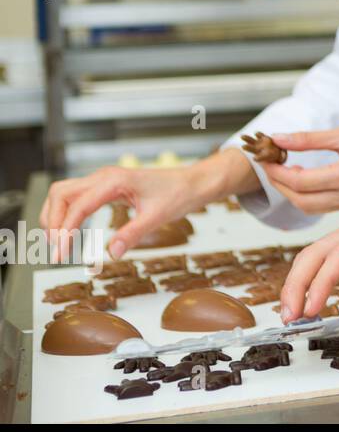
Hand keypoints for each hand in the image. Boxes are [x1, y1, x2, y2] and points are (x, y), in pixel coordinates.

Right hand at [40, 149, 248, 260]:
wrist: (193, 182)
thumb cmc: (179, 194)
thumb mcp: (158, 217)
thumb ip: (133, 234)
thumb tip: (112, 253)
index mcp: (114, 181)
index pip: (77, 206)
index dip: (64, 231)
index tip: (59, 254)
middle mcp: (104, 177)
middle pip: (60, 194)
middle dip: (52, 222)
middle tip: (57, 250)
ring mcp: (103, 180)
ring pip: (64, 193)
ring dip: (56, 216)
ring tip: (60, 244)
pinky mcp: (106, 186)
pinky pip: (76, 196)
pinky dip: (67, 213)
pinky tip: (70, 232)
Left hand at [260, 111, 338, 213]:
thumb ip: (308, 139)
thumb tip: (276, 139)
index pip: (300, 182)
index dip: (277, 171)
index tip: (263, 157)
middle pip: (302, 201)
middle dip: (280, 185)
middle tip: (269, 164)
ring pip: (312, 207)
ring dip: (293, 192)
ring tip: (284, 168)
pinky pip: (326, 205)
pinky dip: (309, 194)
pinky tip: (305, 175)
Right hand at [277, 200, 338, 321]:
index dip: (325, 277)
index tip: (314, 304)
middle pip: (319, 251)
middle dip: (300, 282)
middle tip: (291, 314)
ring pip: (315, 259)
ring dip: (298, 285)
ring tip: (291, 315)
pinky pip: (323, 269)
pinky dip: (309, 287)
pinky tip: (303, 307)